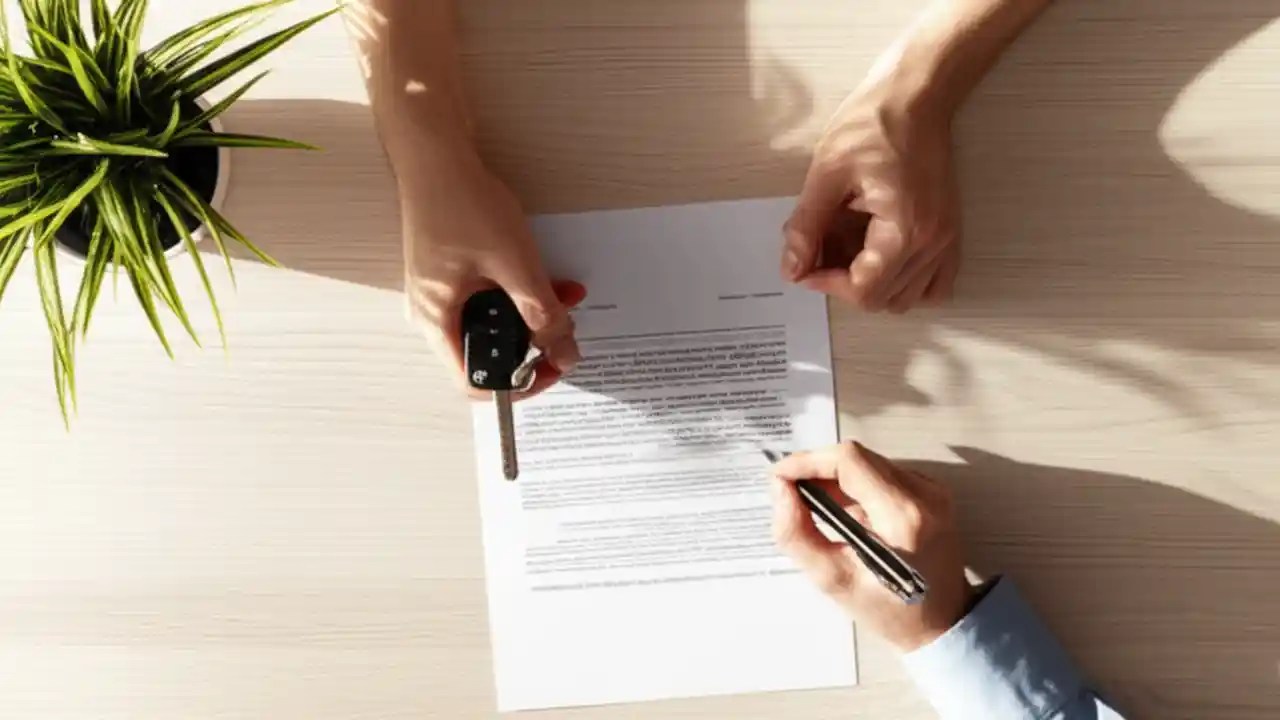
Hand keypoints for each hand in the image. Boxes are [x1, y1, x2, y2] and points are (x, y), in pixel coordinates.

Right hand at [399, 138, 583, 398]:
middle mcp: (435, 314)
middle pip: (488, 355)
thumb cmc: (461, 203)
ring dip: (532, 316)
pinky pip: (491, 300)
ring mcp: (444, 293)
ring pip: (494, 326)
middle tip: (566, 329)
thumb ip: (541, 311)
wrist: (435, 153)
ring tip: (566, 298)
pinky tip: (550, 279)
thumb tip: (565, 352)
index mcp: (436, 321)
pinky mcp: (455, 275)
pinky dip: (521, 294)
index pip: (474, 381)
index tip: (551, 367)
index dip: (516, 384)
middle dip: (532, 345)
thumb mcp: (513, 263)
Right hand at [770, 442, 971, 650]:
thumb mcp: (833, 580)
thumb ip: (798, 534)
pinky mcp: (931, 492)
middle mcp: (924, 494)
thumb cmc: (889, 610)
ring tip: (817, 508)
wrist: (942, 622)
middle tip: (793, 495)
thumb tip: (780, 489)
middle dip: (818, 469)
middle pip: (857, 457)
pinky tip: (846, 513)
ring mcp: (932, 490)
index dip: (808, 461)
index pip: (849, 461)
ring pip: (868, 462)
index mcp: (902, 516)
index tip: (781, 477)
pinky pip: (882, 473)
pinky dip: (856, 485)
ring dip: (836, 478)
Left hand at [781, 73, 960, 312]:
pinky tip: (880, 256)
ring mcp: (946, 239)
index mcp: (906, 229)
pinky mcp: (949, 232)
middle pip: (884, 300)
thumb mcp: (827, 172)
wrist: (916, 96)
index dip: (826, 284)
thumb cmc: (875, 123)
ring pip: (908, 298)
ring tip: (848, 250)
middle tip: (821, 252)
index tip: (804, 264)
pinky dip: (906, 282)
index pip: (864, 290)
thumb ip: (807, 226)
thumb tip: (792, 267)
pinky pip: (934, 283)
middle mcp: (933, 242)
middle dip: (844, 283)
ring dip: (873, 285)